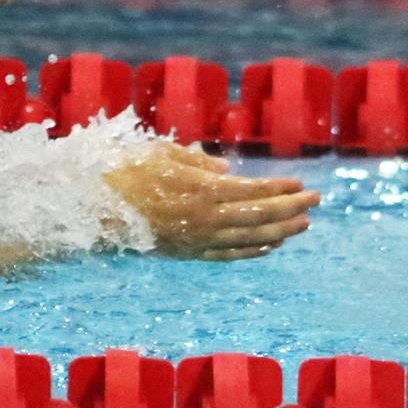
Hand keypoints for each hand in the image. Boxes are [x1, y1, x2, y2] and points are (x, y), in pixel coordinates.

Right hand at [104, 141, 320, 260]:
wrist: (91, 209)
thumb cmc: (122, 171)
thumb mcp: (160, 153)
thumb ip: (196, 160)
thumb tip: (225, 170)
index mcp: (201, 189)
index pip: (253, 191)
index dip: (279, 188)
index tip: (301, 184)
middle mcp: (205, 218)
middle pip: (258, 216)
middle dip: (290, 209)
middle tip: (316, 202)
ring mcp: (196, 239)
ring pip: (247, 239)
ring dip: (279, 232)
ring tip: (301, 226)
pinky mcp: (185, 252)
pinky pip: (226, 254)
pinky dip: (251, 251)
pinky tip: (268, 247)